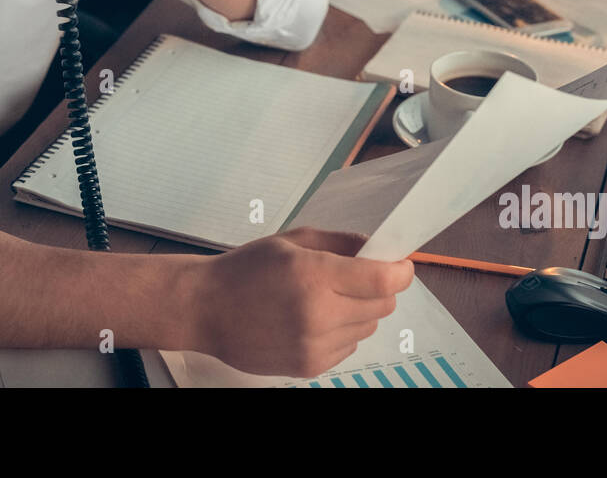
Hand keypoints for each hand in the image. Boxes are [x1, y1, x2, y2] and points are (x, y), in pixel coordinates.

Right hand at [188, 227, 413, 377]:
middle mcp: (318, 314)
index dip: (400, 270)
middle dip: (380, 287)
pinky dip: (342, 331)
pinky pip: (349, 347)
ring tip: (327, 298)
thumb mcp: (293, 241)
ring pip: (369, 327)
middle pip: (383, 305)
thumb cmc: (246, 269)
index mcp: (313, 276)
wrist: (206, 309)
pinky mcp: (309, 366)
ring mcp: (314, 345)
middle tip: (358, 276)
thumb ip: (341, 242)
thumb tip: (380, 249)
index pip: (383, 279)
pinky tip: (314, 318)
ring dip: (360, 311)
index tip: (401, 264)